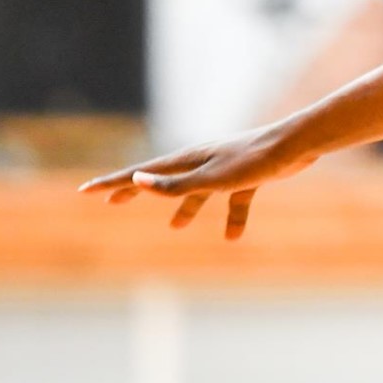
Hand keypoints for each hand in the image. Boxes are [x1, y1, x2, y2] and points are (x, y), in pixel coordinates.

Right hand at [75, 128, 318, 239]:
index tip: (86, 191)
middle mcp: (202, 160)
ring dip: (185, 208)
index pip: (141, 174)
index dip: (113, 183)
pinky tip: (233, 238)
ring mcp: (225, 167)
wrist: (296, 144)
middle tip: (111, 201)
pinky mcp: (248, 175)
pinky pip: (233, 200)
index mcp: (188, 159)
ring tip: (175, 228)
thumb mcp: (212, 179)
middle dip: (136, 190)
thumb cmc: (254, 159)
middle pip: (162, 178)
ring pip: (197, 191)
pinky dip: (231, 217)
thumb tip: (137, 182)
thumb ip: (176, 185)